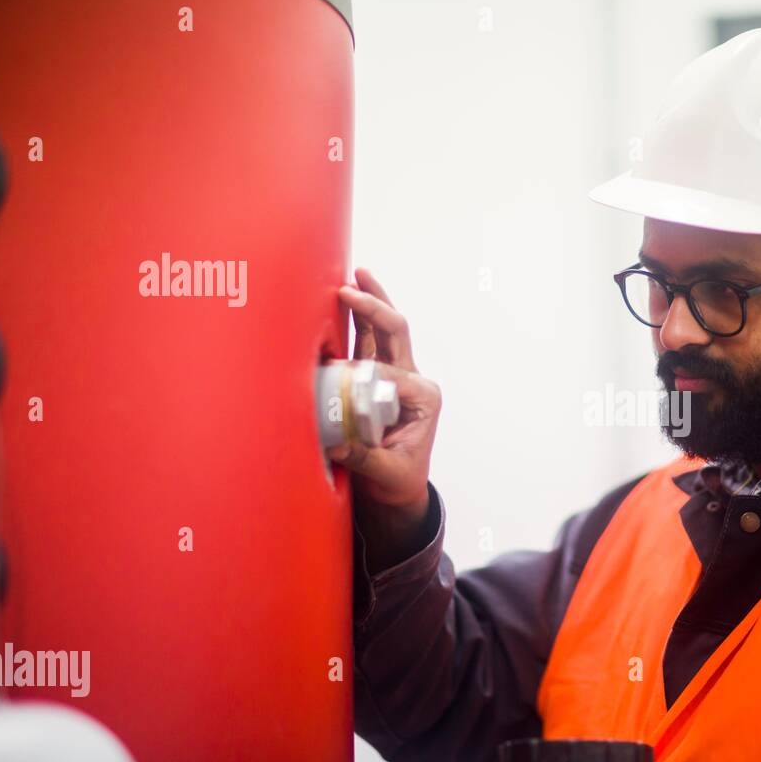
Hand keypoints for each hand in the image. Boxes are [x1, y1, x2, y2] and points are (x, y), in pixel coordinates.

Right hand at [332, 269, 440, 551]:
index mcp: (424, 397)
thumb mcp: (386, 472)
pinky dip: (355, 320)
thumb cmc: (397, 479)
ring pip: (383, 330)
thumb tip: (337, 441)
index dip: (363, 373)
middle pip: (396, 332)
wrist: (397, 487)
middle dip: (375, 307)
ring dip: (369, 302)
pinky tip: (343, 299)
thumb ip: (365, 456)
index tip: (336, 381)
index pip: (391, 371)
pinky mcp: (377, 377)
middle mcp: (412, 380)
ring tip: (357, 273)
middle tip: (352, 286)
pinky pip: (366, 343)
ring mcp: (395, 375)